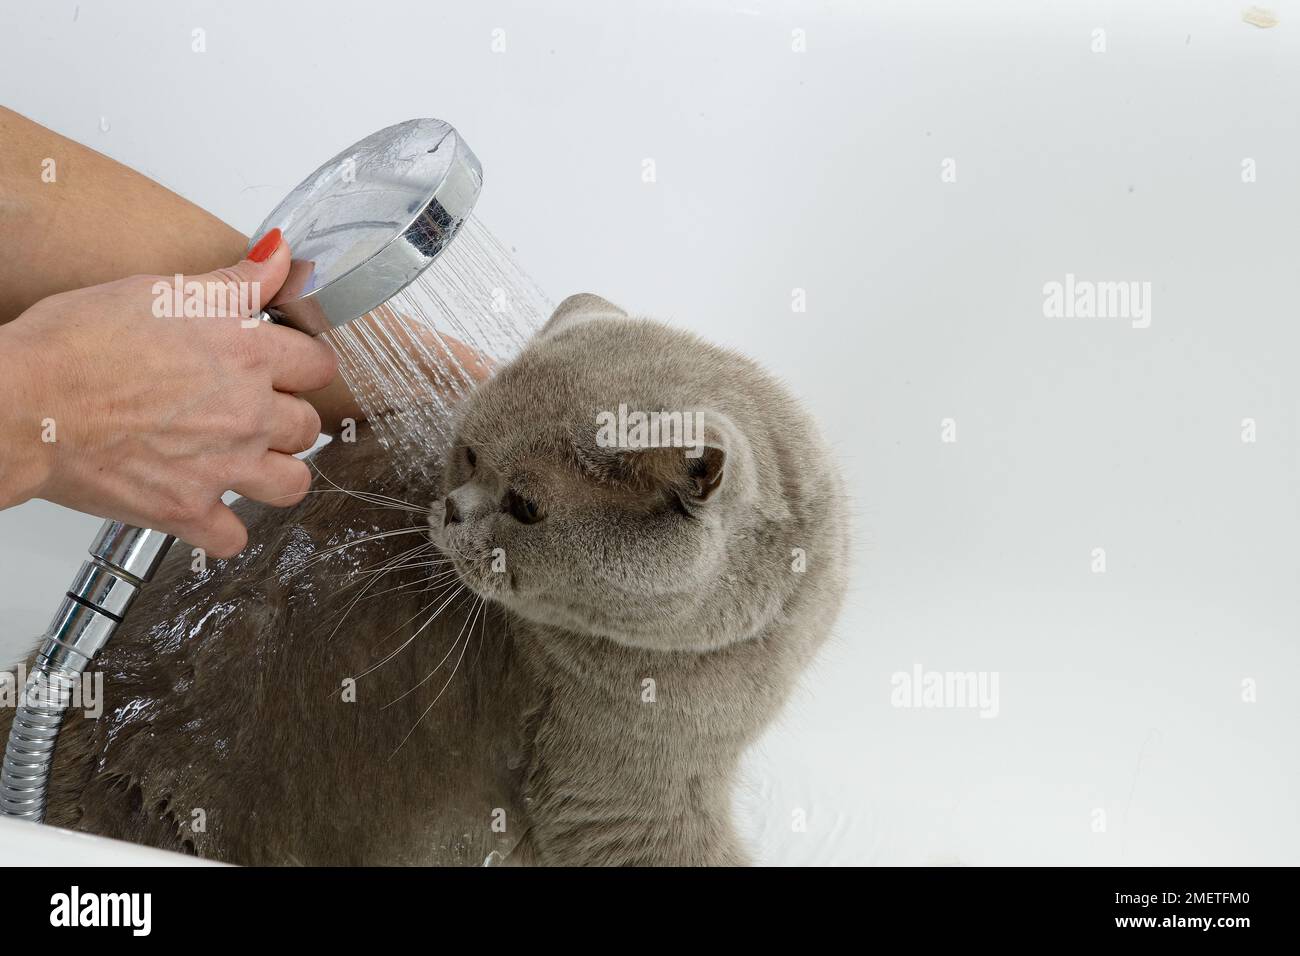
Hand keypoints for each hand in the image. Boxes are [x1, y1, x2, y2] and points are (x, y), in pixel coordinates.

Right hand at [0, 230, 337, 557]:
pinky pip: (234, 537)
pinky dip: (223, 527)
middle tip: (254, 412)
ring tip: (248, 460)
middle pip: (308, 425)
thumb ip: (235, 280)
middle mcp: (246, 412)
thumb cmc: (76, 343)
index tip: (285, 369)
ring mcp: (222, 466)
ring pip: (292, 483)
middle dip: (287, 418)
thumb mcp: (162, 291)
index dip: (303, 366)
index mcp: (246, 353)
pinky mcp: (186, 511)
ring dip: (276, 473)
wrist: (21, 401)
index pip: (319, 365)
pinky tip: (209, 506)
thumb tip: (280, 255)